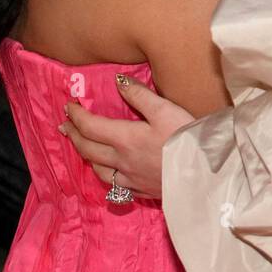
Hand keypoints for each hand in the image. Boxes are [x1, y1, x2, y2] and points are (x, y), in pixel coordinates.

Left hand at [59, 75, 195, 199]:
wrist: (205, 175)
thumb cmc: (186, 139)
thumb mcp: (165, 110)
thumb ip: (139, 95)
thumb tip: (118, 81)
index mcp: (125, 139)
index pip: (90, 126)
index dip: (77, 115)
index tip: (69, 105)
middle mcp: (121, 161)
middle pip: (88, 149)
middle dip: (73, 135)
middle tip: (65, 125)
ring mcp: (130, 179)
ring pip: (98, 170)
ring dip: (86, 156)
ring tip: (82, 147)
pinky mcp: (141, 191)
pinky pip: (114, 185)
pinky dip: (104, 175)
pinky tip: (108, 173)